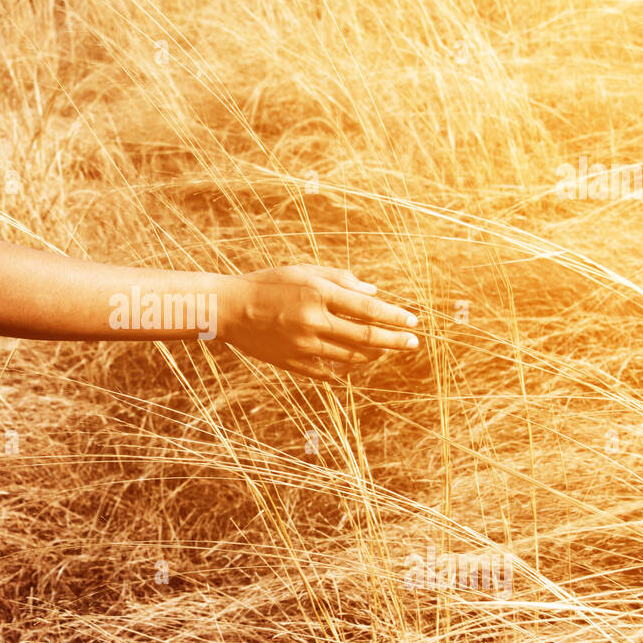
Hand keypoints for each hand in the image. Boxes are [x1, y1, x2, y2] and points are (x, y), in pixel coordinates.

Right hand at [218, 264, 419, 379]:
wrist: (229, 310)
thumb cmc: (268, 284)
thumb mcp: (304, 271)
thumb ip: (341, 280)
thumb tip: (375, 292)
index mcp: (317, 294)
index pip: (367, 308)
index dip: (394, 317)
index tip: (412, 321)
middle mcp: (312, 321)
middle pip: (366, 337)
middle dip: (394, 341)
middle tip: (413, 343)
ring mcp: (302, 346)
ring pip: (350, 357)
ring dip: (373, 354)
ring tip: (384, 350)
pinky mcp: (292, 363)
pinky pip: (328, 371)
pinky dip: (346, 368)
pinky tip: (356, 362)